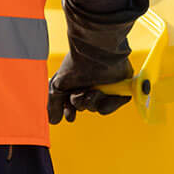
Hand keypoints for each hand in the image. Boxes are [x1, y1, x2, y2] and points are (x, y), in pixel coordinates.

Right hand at [48, 4, 134, 123]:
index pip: (72, 103)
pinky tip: (103, 94)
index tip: (70, 116)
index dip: (70, 112)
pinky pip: (113, 104)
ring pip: (96, 107)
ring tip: (93, 91)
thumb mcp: (58, 85)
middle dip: (80, 104)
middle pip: (83, 106)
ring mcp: (104, 86)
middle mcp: (90, 84)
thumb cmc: (76, 65)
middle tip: (80, 96)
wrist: (96, 52)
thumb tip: (53, 121)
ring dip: (92, 102)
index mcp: (76, 81)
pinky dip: (110, 104)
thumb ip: (54, 103)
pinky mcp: (119, 88)